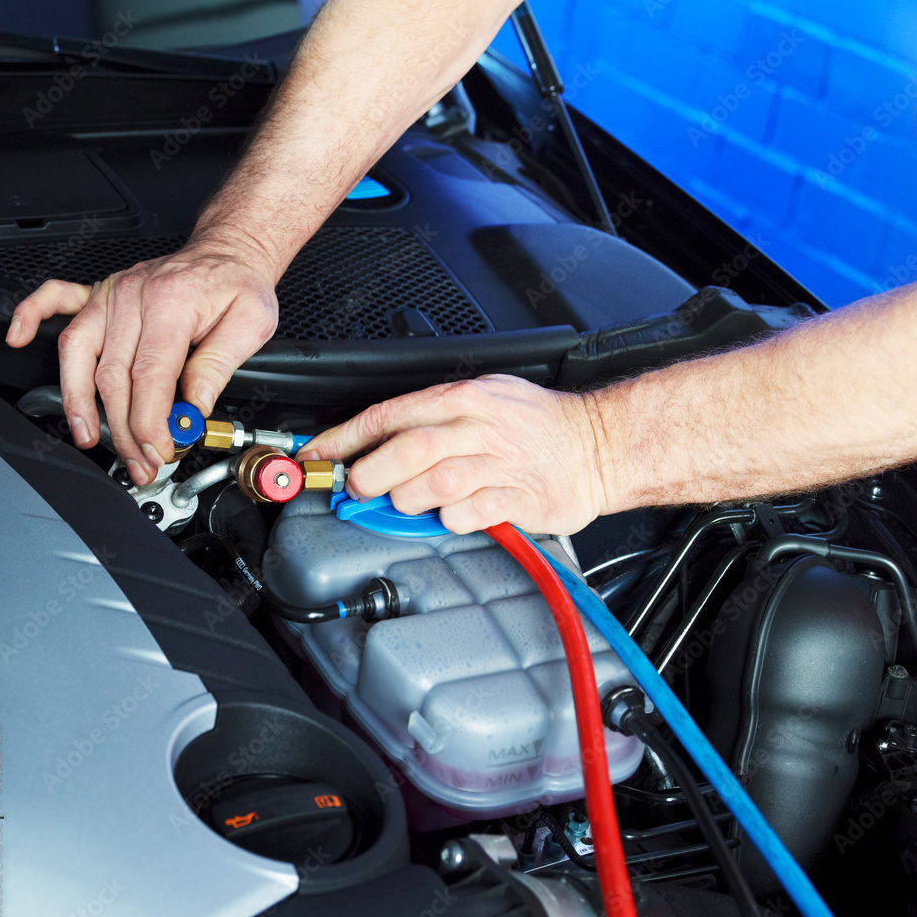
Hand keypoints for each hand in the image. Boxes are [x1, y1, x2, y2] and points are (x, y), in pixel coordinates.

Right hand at [6, 235, 279, 485]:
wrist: (229, 252)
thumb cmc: (238, 284)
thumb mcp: (251, 324)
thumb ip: (218, 366)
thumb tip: (193, 407)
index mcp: (172, 302)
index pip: (150, 374)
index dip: (150, 420)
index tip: (160, 448)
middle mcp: (134, 295)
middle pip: (114, 375)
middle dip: (124, 428)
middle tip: (141, 461)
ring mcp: (112, 292)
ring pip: (79, 352)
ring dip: (80, 401)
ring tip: (88, 436)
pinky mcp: (100, 292)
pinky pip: (55, 298)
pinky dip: (31, 316)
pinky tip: (18, 337)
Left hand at [300, 374, 609, 534]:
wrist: (598, 444)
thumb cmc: (536, 425)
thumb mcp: (484, 399)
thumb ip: (433, 421)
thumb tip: (375, 447)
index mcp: (463, 398)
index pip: (389, 414)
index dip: (345, 437)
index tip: (317, 455)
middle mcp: (479, 426)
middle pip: (408, 449)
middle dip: (371, 474)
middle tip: (359, 489)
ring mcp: (501, 463)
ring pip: (435, 483)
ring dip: (408, 500)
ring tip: (405, 504)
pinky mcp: (522, 498)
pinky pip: (472, 512)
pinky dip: (452, 518)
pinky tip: (450, 516)